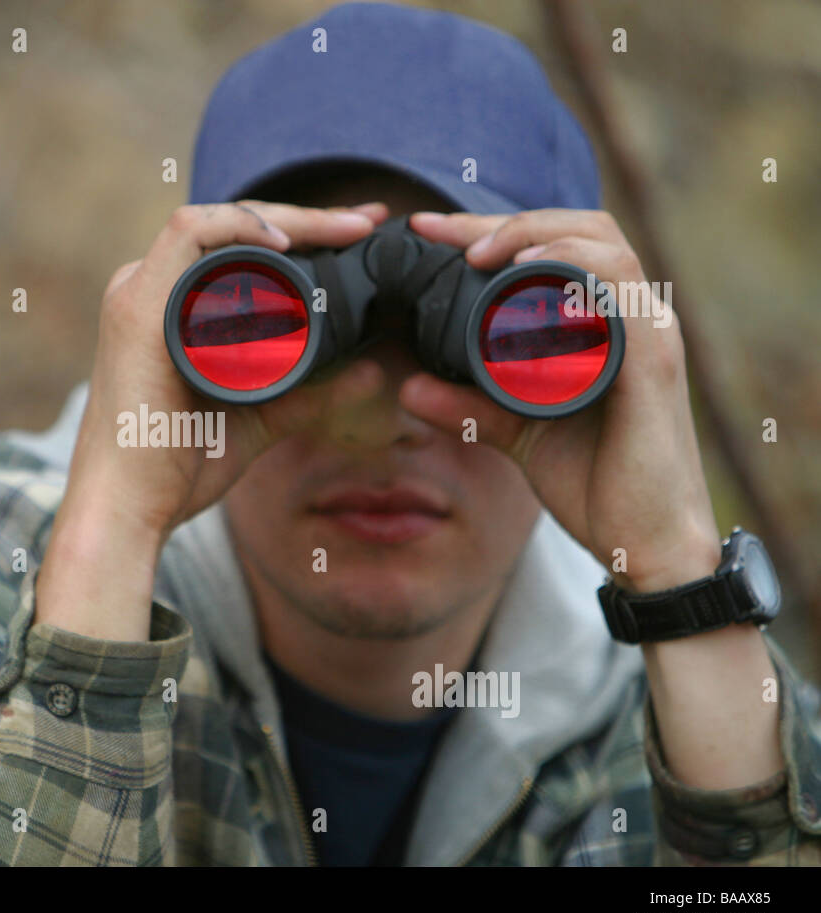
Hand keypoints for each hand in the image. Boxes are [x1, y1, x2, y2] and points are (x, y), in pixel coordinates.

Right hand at [37, 200, 390, 640]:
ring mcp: (140, 294)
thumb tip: (373, 371)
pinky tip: (287, 242)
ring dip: (285, 218)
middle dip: (307, 217)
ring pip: (215, 221)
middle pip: (233, 229)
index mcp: (171, 310)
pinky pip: (189, 235)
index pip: (238, 250)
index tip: (359, 234)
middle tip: (368, 221)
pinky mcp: (139, 307)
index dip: (301, 232)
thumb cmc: (178, 468)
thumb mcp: (260, 419)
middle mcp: (150, 291)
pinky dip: (239, 228)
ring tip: (345, 228)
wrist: (128, 509)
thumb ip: (311, 395)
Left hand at [404, 208, 721, 591]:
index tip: (427, 229)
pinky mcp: (653, 364)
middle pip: (579, 228)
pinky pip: (623, 295)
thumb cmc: (596, 484)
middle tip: (442, 231)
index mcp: (605, 324)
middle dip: (507, 220)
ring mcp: (648, 335)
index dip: (492, 229)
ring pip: (604, 245)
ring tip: (480, 252)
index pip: (557, 246)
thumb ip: (467, 407)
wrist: (643, 544)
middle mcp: (632, 318)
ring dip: (539, 233)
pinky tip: (533, 271)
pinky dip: (579, 271)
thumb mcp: (517, 434)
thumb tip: (407, 388)